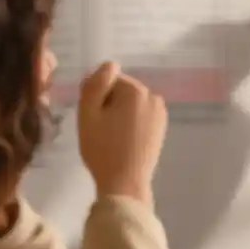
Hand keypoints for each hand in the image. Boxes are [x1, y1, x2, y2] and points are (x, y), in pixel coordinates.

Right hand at [78, 62, 166, 203]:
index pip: (108, 80)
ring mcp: (160, 113)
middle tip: (100, 129)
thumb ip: (95, 84)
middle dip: (109, 104)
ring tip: (111, 137)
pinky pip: (140, 116)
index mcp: (135, 90)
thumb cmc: (102, 149)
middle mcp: (153, 96)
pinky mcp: (162, 128)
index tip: (92, 117)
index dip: (96, 97)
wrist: (125, 183)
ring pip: (131, 104)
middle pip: (122, 91)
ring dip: (120, 114)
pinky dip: (131, 124)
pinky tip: (124, 141)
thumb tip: (109, 65)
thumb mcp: (88, 113)